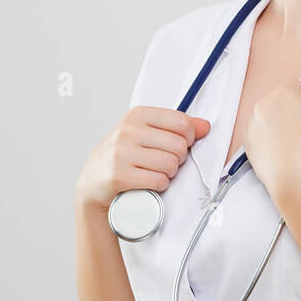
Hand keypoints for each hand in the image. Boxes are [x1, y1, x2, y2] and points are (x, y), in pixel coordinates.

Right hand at [76, 106, 210, 211]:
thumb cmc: (126, 155)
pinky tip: (150, 183)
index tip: (180, 145)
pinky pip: (158, 180)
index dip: (189, 139)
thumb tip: (206, 126)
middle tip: (166, 163)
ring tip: (157, 172)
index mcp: (138, 115)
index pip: (182, 123)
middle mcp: (128, 130)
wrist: (94, 181)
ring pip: (171, 164)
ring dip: (170, 174)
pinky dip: (160, 185)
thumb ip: (178, 127)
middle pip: (179, 146)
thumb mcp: (148, 134)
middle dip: (178, 159)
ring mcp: (121, 152)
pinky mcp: (119, 175)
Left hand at [243, 79, 300, 207]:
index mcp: (284, 94)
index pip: (294, 85)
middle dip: (289, 110)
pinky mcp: (246, 142)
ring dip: (276, 123)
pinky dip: (266, 138)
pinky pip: (257, 134)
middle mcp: (263, 105)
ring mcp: (252, 124)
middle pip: (277, 100)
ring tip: (292, 142)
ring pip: (266, 117)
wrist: (296, 178)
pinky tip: (281, 151)